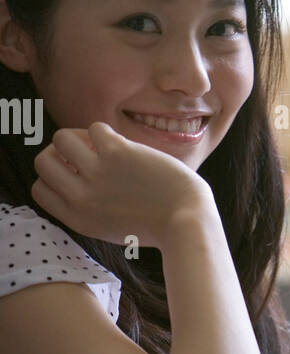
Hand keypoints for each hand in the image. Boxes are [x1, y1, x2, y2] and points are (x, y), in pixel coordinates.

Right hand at [31, 122, 210, 249]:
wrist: (186, 221)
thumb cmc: (155, 223)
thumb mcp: (109, 226)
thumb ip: (87, 206)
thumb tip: (70, 169)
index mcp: (77, 218)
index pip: (39, 188)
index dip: (54, 176)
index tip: (75, 173)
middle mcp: (80, 197)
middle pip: (42, 161)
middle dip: (60, 153)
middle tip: (85, 154)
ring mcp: (96, 174)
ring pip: (61, 138)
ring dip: (80, 136)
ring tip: (100, 144)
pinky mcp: (117, 153)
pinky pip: (95, 127)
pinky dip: (106, 131)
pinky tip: (123, 144)